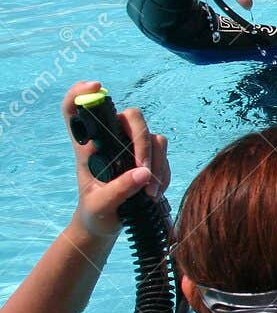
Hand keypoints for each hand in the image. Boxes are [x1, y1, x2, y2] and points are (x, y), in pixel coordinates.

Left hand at [60, 82, 169, 238]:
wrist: (106, 225)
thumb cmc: (96, 214)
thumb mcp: (102, 206)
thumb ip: (120, 190)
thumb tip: (144, 173)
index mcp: (87, 147)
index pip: (76, 110)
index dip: (81, 93)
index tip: (96, 87)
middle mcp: (110, 141)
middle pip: (130, 117)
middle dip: (141, 142)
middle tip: (143, 169)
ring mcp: (130, 148)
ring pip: (152, 136)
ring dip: (157, 161)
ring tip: (151, 192)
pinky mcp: (146, 157)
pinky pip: (163, 153)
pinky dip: (164, 171)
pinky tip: (155, 191)